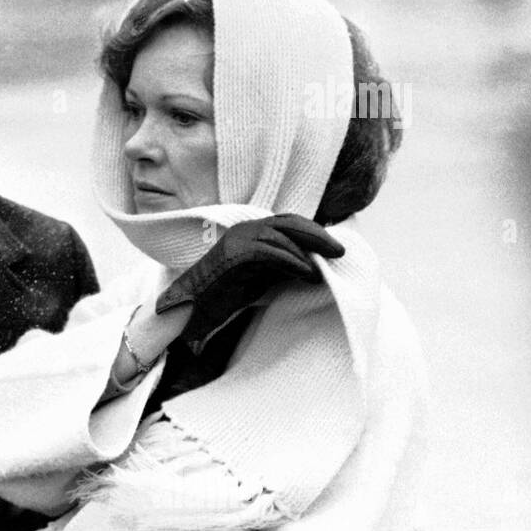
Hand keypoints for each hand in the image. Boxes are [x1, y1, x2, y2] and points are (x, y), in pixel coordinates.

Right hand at [155, 214, 344, 351]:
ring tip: (325, 266)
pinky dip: (291, 261)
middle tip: (340, 252)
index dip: (313, 233)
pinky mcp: (233, 253)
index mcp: (251, 233)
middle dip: (317, 236)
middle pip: (289, 223)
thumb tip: (313, 267)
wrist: (190, 307)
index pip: (289, 223)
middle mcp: (244, 230)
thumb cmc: (222, 296)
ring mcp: (237, 239)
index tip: (334, 249)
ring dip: (307, 250)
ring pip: (281, 234)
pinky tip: (307, 274)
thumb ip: (281, 267)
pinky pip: (269, 251)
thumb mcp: (260, 277)